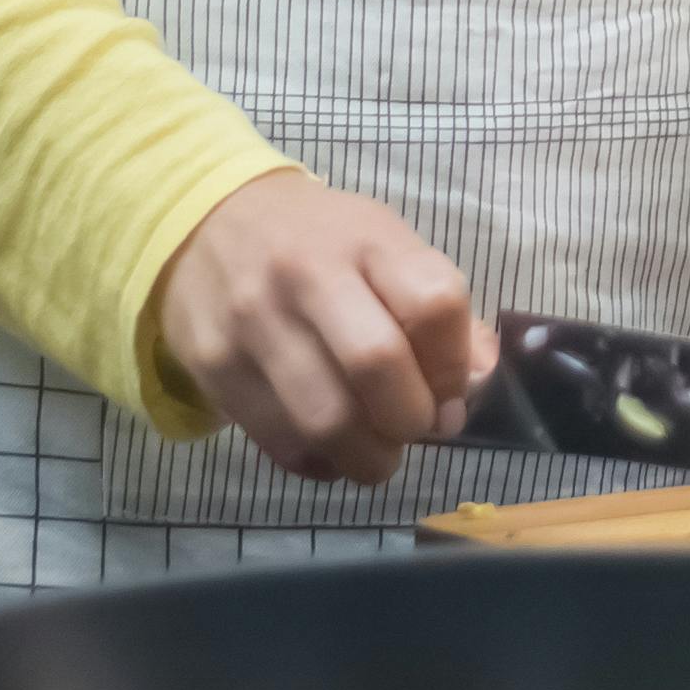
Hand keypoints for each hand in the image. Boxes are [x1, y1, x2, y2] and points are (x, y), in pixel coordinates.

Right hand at [150, 168, 486, 482]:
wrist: (209, 226)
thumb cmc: (320, 243)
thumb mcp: (385, 246)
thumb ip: (439, 310)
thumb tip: (480, 381)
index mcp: (365, 240)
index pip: (433, 304)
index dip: (455, 365)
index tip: (453, 392)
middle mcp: (305, 276)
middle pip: (377, 367)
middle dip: (413, 420)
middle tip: (416, 428)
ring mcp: (253, 324)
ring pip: (326, 420)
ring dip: (369, 457)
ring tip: (378, 452)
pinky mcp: (216, 370)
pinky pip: (281, 443)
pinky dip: (321, 463)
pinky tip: (333, 450)